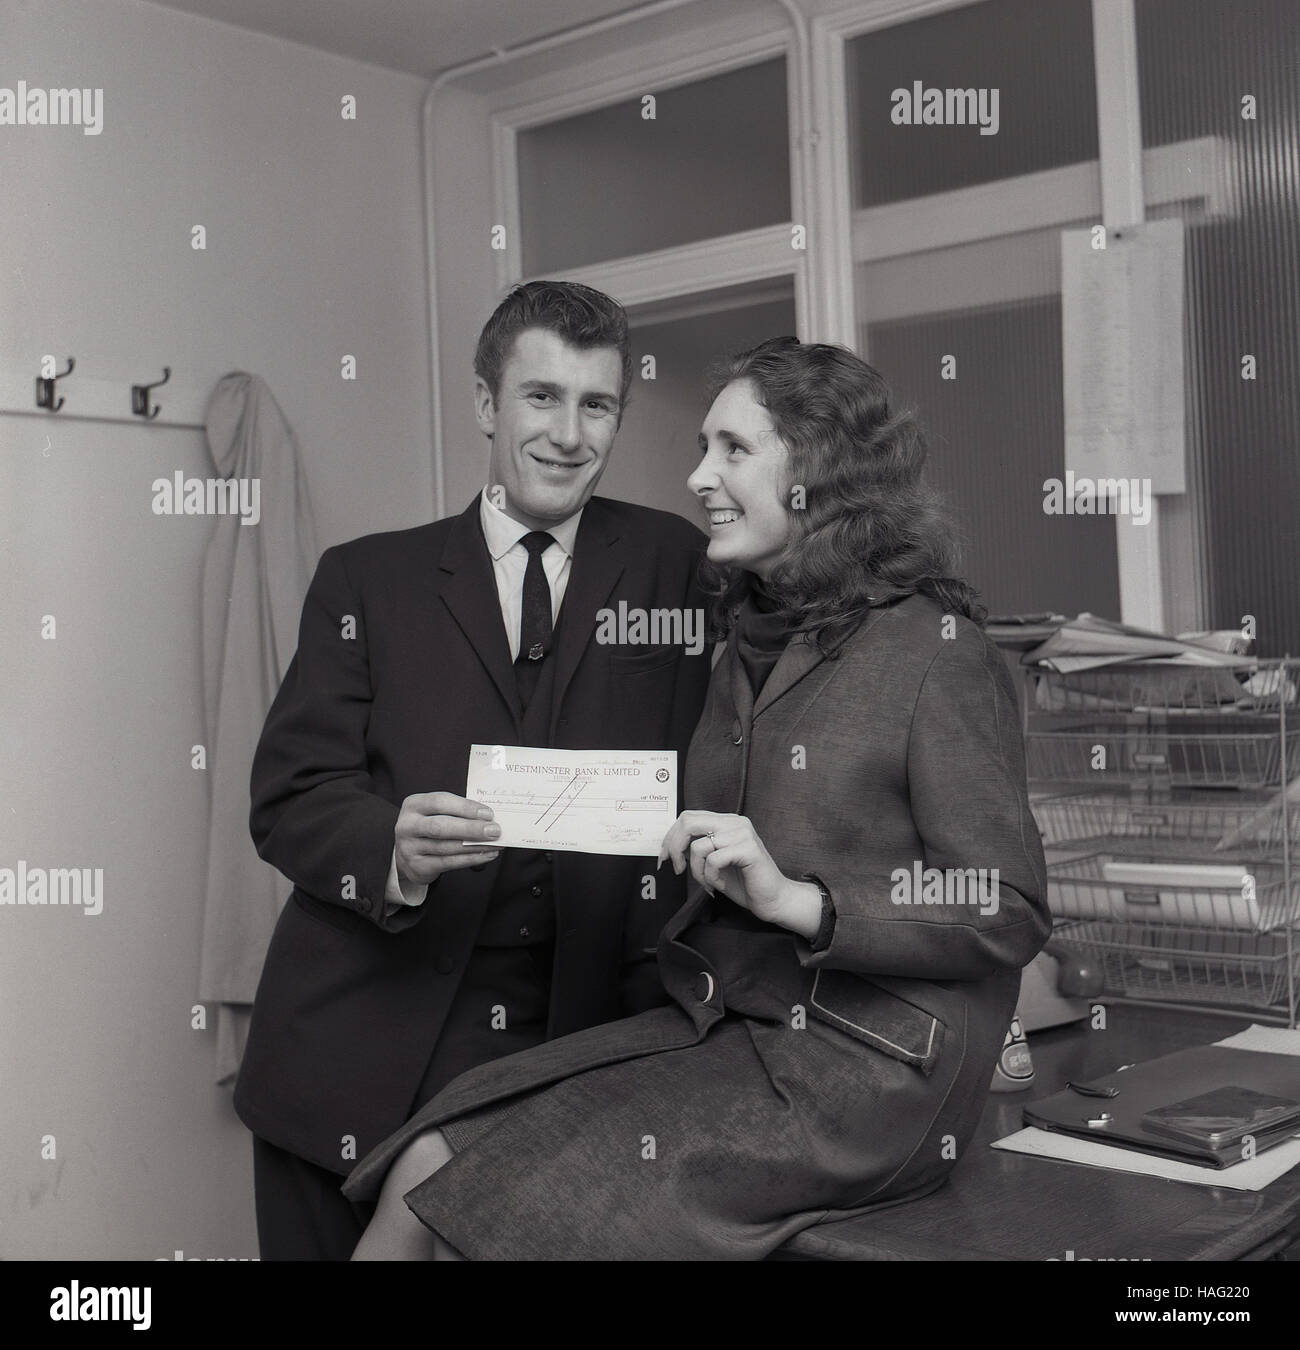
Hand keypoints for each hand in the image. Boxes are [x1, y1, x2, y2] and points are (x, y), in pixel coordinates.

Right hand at [394, 792, 500, 885]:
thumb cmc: (429, 826)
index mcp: (413, 805)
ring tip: (495, 844)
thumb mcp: (436, 812)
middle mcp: (407, 825)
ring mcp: (409, 847)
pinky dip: (470, 859)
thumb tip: (488, 818)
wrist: (407, 853)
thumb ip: (457, 812)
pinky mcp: (417, 866)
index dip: (465, 807)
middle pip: (440, 826)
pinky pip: (447, 863)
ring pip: (446, 847)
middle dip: (471, 828)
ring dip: (475, 846)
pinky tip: (485, 855)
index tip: (488, 814)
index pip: (440, 802)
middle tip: (494, 831)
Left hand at [657, 811, 820, 937]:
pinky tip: (720, 885)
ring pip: (698, 847)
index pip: (688, 817)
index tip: (664, 857)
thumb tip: (669, 846)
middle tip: (677, 868)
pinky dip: (711, 877)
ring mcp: (743, 834)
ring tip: (709, 883)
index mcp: (727, 822)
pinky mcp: (748, 849)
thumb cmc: (744, 882)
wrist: (773, 899)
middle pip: (688, 823)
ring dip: (697, 871)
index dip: (671, 837)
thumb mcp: (715, 861)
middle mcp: (735, 822)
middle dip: (674, 847)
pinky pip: (713, 860)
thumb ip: (699, 847)